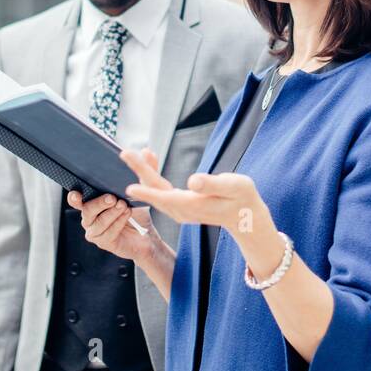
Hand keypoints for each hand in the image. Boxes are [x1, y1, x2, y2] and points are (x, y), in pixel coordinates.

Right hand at [67, 189, 156, 263]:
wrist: (146, 234)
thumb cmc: (135, 213)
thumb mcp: (130, 197)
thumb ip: (121, 188)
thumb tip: (119, 178)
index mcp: (91, 204)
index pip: (77, 201)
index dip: (74, 198)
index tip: (76, 194)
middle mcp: (89, 219)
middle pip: (87, 210)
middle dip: (99, 203)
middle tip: (112, 198)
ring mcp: (95, 232)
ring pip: (99, 222)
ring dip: (112, 213)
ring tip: (123, 205)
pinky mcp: (103, 243)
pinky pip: (109, 233)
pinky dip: (119, 222)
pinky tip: (127, 215)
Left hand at [121, 147, 267, 235]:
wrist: (245, 216)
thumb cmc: (242, 198)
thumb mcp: (234, 186)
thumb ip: (212, 184)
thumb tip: (193, 181)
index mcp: (192, 205)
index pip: (164, 197)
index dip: (146, 190)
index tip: (129, 186)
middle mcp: (182, 210)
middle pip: (155, 190)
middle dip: (140, 171)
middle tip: (125, 153)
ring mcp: (180, 210)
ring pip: (156, 191)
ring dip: (145, 172)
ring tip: (137, 153)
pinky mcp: (181, 207)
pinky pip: (161, 192)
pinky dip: (153, 178)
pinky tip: (151, 165)